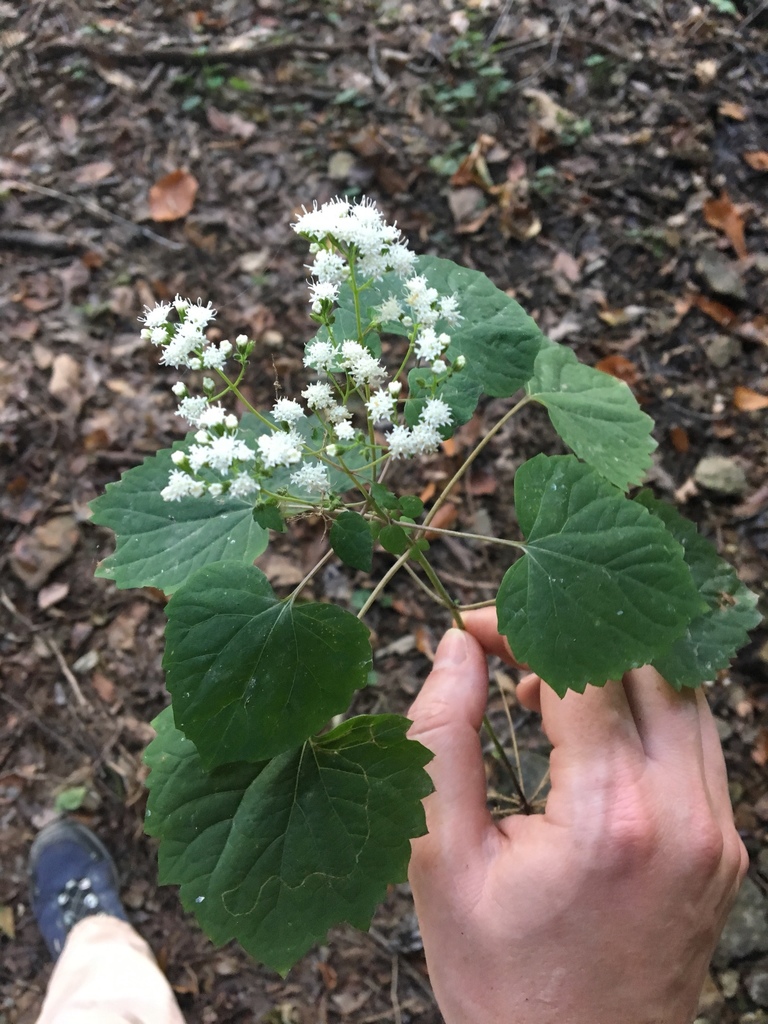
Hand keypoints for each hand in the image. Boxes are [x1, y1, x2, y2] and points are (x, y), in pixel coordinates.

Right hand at [406, 608, 746, 1023]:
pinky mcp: (723, 846)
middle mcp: (683, 813)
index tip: (473, 629)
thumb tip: (458, 648)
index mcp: (610, 815)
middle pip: (643, 663)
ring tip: (542, 693)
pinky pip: (695, 739)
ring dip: (611, 672)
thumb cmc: (498, 977)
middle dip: (569, 638)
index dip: (523, 628)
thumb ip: (444, 736)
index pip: (580, 669)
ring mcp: (716, 832)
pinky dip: (644, 711)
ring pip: (681, 692)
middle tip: (506, 651)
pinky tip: (590, 735)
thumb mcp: (441, 857)